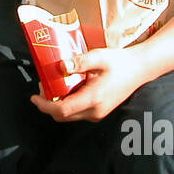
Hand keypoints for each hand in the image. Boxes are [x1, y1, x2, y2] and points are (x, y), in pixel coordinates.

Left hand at [30, 46, 149, 122]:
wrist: (139, 69)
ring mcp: (98, 113)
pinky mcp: (99, 112)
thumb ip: (80, 62)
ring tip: (52, 85)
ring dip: (57, 105)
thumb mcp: (99, 57)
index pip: (62, 110)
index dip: (44, 106)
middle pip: (63, 116)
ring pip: (69, 116)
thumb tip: (61, 66)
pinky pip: (77, 112)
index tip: (34, 97)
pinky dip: (67, 104)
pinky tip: (66, 88)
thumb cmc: (120, 62)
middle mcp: (95, 111)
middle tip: (43, 85)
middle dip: (48, 104)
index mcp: (94, 99)